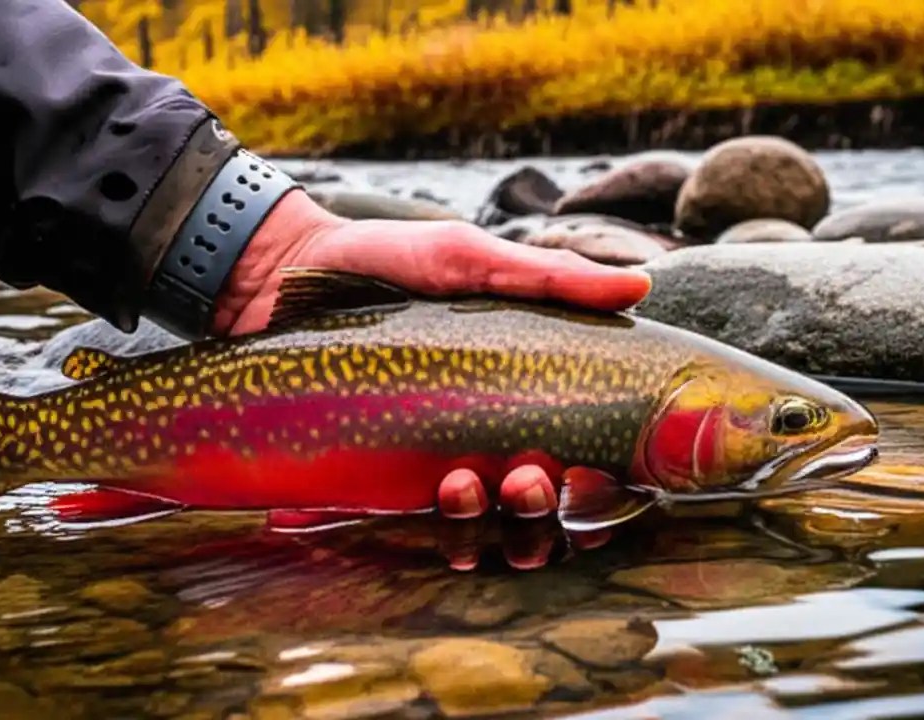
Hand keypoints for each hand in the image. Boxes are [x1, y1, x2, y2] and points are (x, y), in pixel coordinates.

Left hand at [217, 190, 652, 569]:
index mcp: (517, 382)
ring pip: (486, 518)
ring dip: (491, 514)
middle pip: (537, 494)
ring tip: (465, 484)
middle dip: (543, 499)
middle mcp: (482, 426)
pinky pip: (422, 521)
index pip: (578, 446)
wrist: (282, 275)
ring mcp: (431, 453)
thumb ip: (546, 275)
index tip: (596, 471)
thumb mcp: (465, 258)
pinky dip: (443, 524)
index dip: (598, 474)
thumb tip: (641, 286)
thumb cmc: (382, 259)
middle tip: (529, 476)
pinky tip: (440, 499)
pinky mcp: (380, 471)